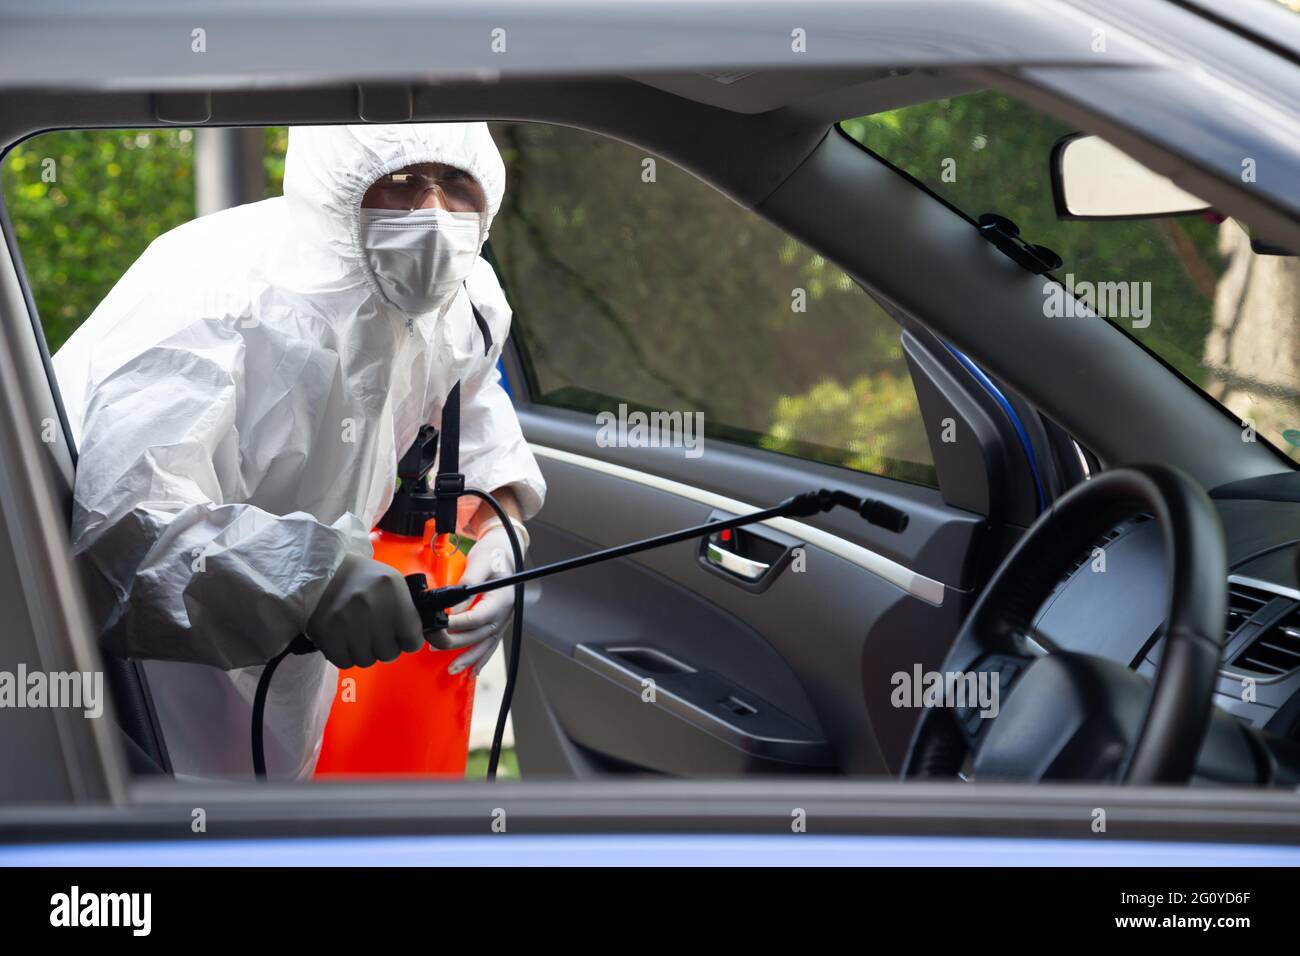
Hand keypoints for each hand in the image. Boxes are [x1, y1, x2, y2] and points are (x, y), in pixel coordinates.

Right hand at [306, 553, 424, 667]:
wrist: (322, 570)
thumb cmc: (366, 580)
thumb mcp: (396, 586)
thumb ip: (420, 614)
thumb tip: (445, 641)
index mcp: (393, 590)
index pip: (413, 639)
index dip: (406, 637)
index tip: (398, 630)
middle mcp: (371, 606)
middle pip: (389, 653)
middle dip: (385, 644)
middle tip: (374, 628)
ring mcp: (346, 621)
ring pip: (368, 660)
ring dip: (365, 650)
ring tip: (358, 631)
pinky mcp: (326, 634)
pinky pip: (346, 662)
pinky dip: (346, 654)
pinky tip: (344, 636)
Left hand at [430, 523, 522, 675]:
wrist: (506, 552)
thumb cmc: (493, 555)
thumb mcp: (479, 563)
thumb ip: (467, 584)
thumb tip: (452, 608)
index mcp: (502, 598)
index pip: (478, 616)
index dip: (458, 623)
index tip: (439, 625)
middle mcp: (504, 613)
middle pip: (479, 634)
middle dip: (455, 642)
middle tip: (432, 643)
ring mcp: (502, 620)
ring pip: (485, 644)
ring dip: (468, 658)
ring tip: (452, 670)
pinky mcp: (497, 622)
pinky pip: (490, 645)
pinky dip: (481, 659)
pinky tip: (472, 671)